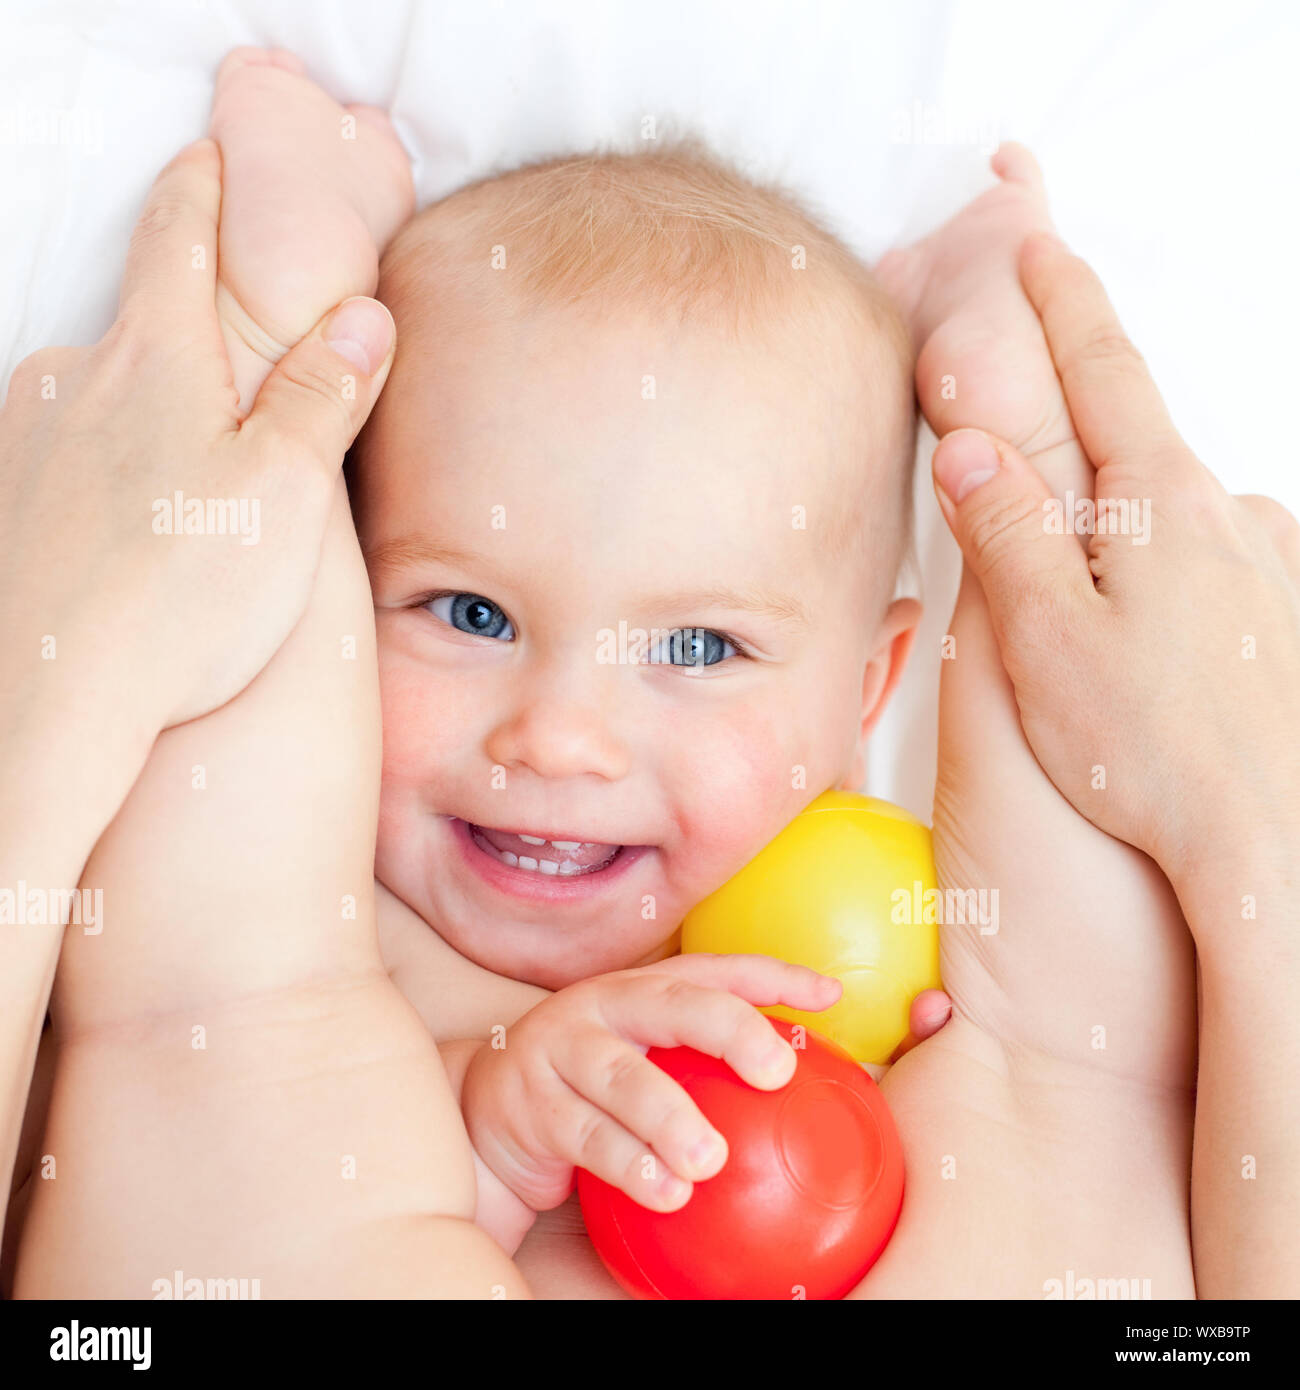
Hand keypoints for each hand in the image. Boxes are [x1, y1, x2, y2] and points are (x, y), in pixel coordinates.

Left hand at [0, 139, 395, 735]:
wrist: (54, 705)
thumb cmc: (182, 599)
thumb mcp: (287, 492)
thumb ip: (324, 394)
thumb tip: (364, 313)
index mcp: (155, 358)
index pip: (175, 229)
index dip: (204, 184)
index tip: (218, 154)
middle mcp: (73, 379)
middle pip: (143, 324)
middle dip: (195, 340)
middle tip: (250, 398)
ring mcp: (25, 439)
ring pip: (104, 398)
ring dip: (152, 421)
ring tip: (200, 498)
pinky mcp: (5, 500)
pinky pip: (69, 458)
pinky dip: (112, 475)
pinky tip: (142, 539)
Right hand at [461, 954, 841, 1213]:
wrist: (481, 1108)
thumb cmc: (590, 1088)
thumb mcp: (644, 1060)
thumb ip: (703, 1066)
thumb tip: (808, 1095)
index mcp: (641, 988)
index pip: (715, 970)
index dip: (772, 976)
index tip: (828, 996)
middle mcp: (604, 1005)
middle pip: (673, 1003)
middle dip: (730, 1029)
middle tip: (777, 1072)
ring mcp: (563, 1049)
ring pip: (625, 1077)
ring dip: (673, 1118)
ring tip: (712, 1160)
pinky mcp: (533, 1102)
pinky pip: (588, 1137)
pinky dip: (631, 1166)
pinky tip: (667, 1194)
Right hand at [930, 233, 1299, 891]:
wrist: (1276, 845)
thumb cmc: (1151, 753)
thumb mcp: (1043, 637)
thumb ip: (1006, 529)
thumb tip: (970, 444)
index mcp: (1159, 503)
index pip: (1103, 367)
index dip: (1064, 301)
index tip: (1039, 246)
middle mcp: (1228, 515)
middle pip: (1136, 436)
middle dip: (1081, 426)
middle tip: (1032, 465)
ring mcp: (1269, 564)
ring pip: (1173, 513)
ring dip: (1122, 526)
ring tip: (1090, 610)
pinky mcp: (1288, 615)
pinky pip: (1211, 564)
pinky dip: (1166, 575)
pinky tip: (1152, 641)